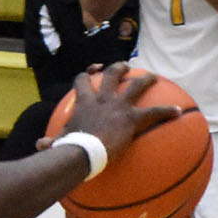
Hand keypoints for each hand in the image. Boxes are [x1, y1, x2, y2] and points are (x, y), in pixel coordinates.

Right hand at [61, 63, 191, 161]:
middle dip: (120, 68)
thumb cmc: (69, 147)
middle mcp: (103, 98)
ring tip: (153, 77)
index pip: (83, 81)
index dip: (86, 75)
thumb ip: (50, 142)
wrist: (84, 150)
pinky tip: (178, 112)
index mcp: (84, 101)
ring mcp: (119, 106)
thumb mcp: (58, 141)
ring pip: (135, 86)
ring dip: (146, 80)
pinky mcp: (131, 118)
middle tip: (126, 67)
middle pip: (113, 75)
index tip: (92, 72)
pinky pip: (154, 112)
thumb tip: (39, 146)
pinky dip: (167, 111)